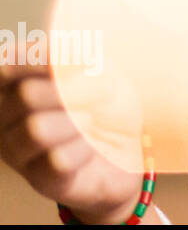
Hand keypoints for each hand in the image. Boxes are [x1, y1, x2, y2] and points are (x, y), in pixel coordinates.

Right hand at [0, 62, 143, 223]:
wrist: (132, 148)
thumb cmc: (108, 102)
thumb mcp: (99, 68)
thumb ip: (78, 56)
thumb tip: (65, 49)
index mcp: (15, 84)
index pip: (9, 64)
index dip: (43, 58)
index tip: (86, 57)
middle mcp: (7, 119)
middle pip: (27, 95)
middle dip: (77, 88)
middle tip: (107, 89)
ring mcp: (19, 152)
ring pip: (36, 130)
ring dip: (79, 119)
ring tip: (94, 119)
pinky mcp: (41, 180)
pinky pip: (59, 160)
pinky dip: (86, 148)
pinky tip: (92, 147)